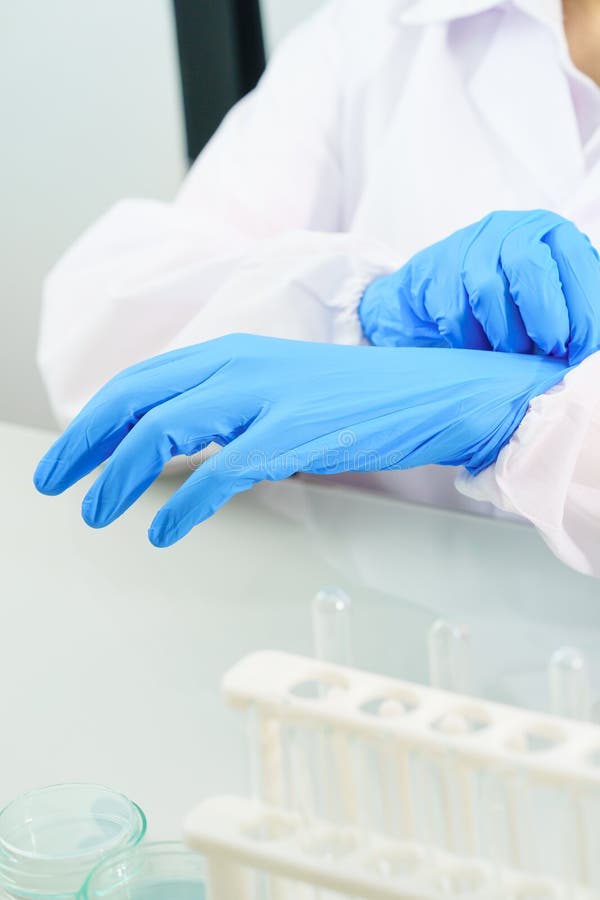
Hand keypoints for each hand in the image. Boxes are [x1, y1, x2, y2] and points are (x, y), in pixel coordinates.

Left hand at [33, 334, 567, 545]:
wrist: (426, 392)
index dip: (93, 419)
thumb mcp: (276, 387)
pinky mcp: (293, 433)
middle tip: (55, 483)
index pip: (140, 381)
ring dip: (121, 475)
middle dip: (85, 445)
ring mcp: (264, 396)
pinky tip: (163, 531)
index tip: (66, 456)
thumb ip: (225, 404)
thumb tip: (173, 438)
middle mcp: (237, 364)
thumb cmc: (351, 396)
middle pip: (136, 401)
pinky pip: (218, 472)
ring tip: (98, 511)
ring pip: (165, 431)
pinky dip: (182, 505)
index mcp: (230, 351)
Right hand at [359, 210, 599, 364]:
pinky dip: (473, 344)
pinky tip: (482, 353)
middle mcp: (509, 229)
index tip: (582, 348)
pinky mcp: (437, 271)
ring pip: (488, 291)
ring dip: (507, 337)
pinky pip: (456, 315)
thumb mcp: (547, 297)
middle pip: (529, 266)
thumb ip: (565, 321)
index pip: (574, 261)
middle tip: (551, 352)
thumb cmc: (507, 296)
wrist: (440, 286)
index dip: (584, 309)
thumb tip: (569, 365)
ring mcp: (468, 247)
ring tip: (515, 356)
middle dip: (545, 319)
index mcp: (549, 231)